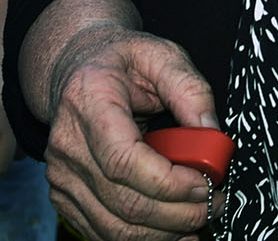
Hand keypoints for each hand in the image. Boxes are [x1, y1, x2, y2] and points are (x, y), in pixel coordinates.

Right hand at [43, 24, 217, 240]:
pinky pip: (105, 233)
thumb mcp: (162, 56)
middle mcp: (68, 143)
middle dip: (180, 213)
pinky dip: (144, 238)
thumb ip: (191, 91)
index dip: (171, 183)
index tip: (207, 182)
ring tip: (199, 217)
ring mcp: (62, 176)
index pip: (124, 161)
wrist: (79, 69)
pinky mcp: (65, 197)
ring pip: (116, 228)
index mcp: (89, 101)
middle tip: (216, 203)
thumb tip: (212, 137)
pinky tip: (173, 228)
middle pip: (124, 202)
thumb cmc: (121, 62)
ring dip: (165, 232)